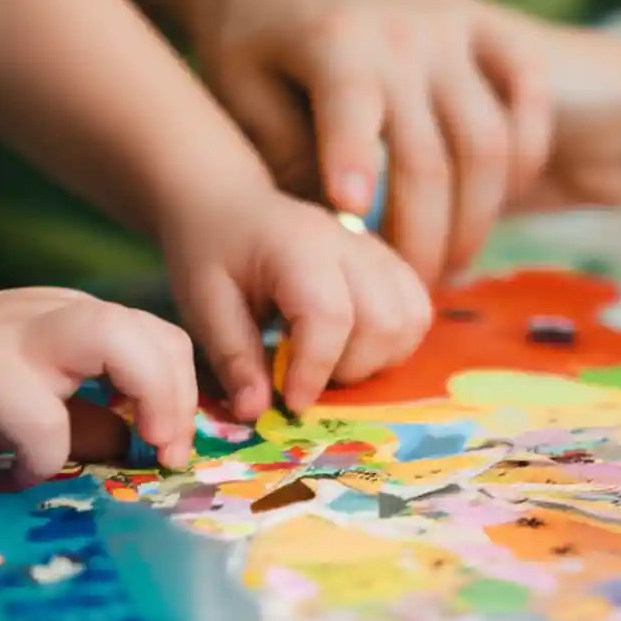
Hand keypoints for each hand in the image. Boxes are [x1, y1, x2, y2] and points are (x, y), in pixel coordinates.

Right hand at [0, 289, 196, 484]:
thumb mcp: (30, 400)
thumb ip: (85, 417)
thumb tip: (137, 446)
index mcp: (70, 319)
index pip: (158, 337)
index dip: (182, 392)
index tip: (170, 447)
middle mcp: (52, 317)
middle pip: (151, 332)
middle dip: (178, 396)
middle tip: (167, 452)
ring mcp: (15, 338)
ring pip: (114, 340)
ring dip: (146, 398)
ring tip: (136, 450)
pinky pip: (42, 415)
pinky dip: (45, 455)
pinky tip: (18, 473)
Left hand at [164, 191, 431, 419]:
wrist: (229, 207)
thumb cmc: (211, 254)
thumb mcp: (204, 306)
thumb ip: (233, 358)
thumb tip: (256, 413)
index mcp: (298, 247)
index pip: (329, 316)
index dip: (315, 370)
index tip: (291, 403)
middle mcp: (349, 243)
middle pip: (384, 321)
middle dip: (348, 369)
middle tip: (305, 375)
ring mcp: (376, 250)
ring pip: (411, 319)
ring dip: (376, 360)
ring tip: (329, 361)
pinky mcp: (390, 263)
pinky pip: (416, 311)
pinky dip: (393, 344)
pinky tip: (352, 347)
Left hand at [187, 0, 550, 281]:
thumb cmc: (252, 47)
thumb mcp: (243, 97)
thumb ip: (285, 159)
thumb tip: (335, 234)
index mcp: (335, 42)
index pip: (353, 115)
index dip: (356, 173)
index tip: (353, 232)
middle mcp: (402, 32)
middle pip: (428, 157)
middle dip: (422, 238)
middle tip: (409, 288)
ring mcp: (452, 28)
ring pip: (488, 140)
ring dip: (476, 216)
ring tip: (449, 263)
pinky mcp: (486, 26)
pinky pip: (527, 94)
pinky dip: (524, 153)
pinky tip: (497, 200)